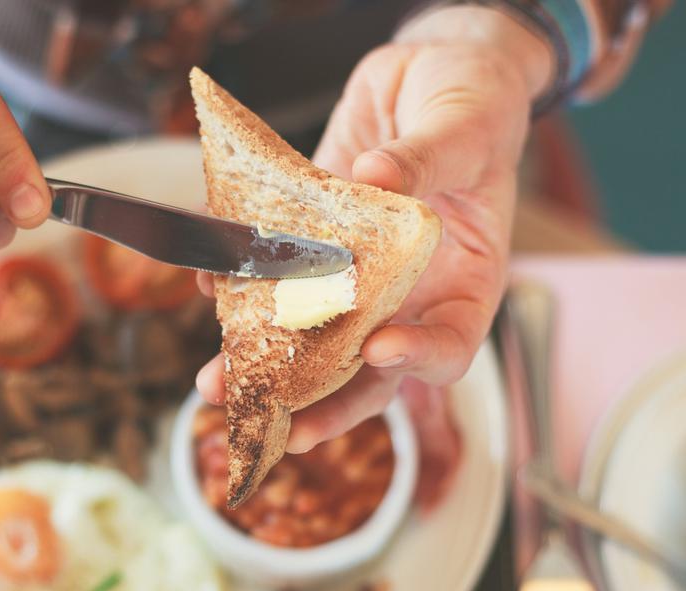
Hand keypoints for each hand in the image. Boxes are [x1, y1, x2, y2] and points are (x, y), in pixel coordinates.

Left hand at [197, 6, 552, 451]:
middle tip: (272, 421)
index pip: (450, 343)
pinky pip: (279, 275)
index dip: (418, 358)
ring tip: (215, 381)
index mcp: (466, 279)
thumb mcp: (465, 125)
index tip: (379, 349)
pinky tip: (210, 285)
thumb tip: (376, 178)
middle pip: (369, 369)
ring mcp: (358, 274)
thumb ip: (427, 158)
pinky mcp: (315, 244)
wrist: (429, 73)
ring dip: (264, 362)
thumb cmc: (474, 101)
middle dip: (320, 400)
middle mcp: (410, 292)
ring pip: (314, 336)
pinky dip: (242, 285)